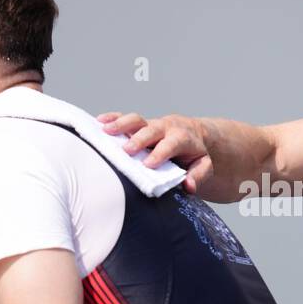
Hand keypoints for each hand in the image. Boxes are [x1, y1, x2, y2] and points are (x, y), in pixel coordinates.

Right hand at [97, 111, 212, 193]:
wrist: (192, 134)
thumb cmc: (194, 153)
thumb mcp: (203, 165)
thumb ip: (198, 176)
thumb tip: (188, 186)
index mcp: (182, 138)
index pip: (172, 143)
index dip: (160, 153)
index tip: (148, 164)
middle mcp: (165, 128)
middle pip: (151, 129)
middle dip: (139, 139)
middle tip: (127, 151)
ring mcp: (150, 125)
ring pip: (136, 120)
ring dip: (121, 124)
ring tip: (106, 131)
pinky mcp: (139, 124)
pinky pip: (124, 117)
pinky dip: (112, 118)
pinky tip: (99, 122)